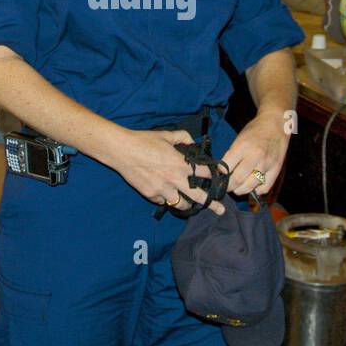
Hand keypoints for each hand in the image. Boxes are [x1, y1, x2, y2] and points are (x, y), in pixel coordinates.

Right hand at [109, 129, 223, 214]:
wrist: (122, 151)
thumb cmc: (144, 141)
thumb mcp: (166, 135)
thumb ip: (182, 137)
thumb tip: (191, 141)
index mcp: (181, 164)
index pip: (205, 172)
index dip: (215, 174)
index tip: (222, 177)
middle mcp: (174, 179)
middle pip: (198, 196)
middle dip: (212, 204)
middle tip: (221, 210)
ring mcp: (162, 190)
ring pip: (181, 204)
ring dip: (187, 204)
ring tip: (190, 205)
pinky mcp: (151, 195)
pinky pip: (163, 201)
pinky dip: (166, 199)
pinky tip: (166, 194)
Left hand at [220, 111, 288, 195]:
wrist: (276, 124)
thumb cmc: (254, 131)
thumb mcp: (238, 139)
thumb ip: (230, 156)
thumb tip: (219, 172)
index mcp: (242, 146)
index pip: (226, 167)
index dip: (219, 175)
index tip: (218, 177)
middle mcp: (255, 156)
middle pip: (237, 179)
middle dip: (228, 186)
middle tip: (225, 186)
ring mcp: (267, 164)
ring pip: (250, 186)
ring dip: (240, 190)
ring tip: (237, 187)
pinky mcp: (276, 169)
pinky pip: (264, 188)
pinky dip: (256, 190)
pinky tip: (252, 186)